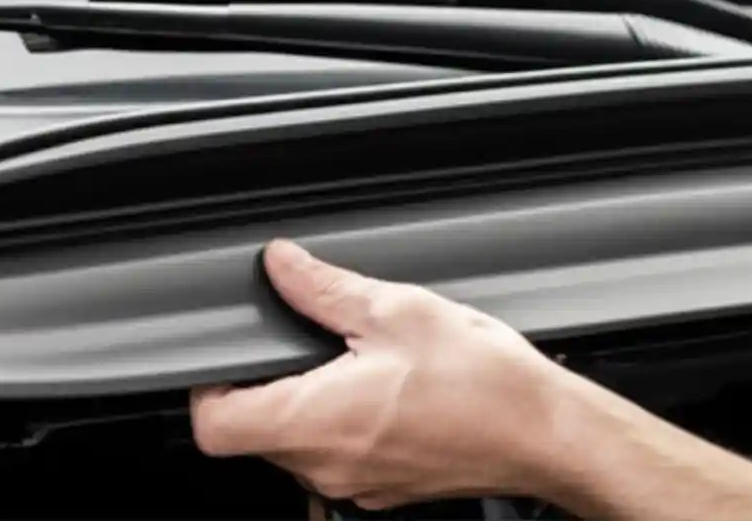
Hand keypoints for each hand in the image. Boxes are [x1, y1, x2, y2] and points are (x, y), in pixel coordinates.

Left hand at [190, 239, 751, 519]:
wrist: (544, 432)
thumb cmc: (484, 382)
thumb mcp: (397, 310)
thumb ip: (324, 287)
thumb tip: (280, 263)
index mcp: (316, 421)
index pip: (211, 425)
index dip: (207, 385)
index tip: (232, 353)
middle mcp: (325, 466)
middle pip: (252, 435)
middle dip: (269, 385)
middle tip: (308, 342)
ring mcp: (355, 485)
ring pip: (297, 447)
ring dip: (310, 403)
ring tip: (357, 363)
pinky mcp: (384, 489)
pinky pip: (338, 457)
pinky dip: (345, 423)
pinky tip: (388, 390)